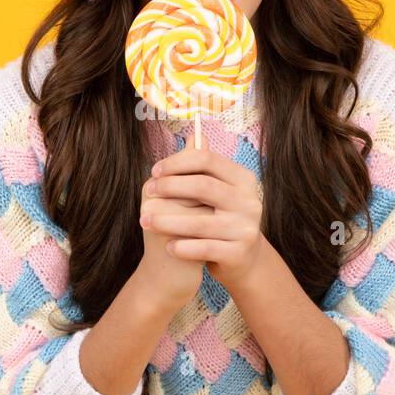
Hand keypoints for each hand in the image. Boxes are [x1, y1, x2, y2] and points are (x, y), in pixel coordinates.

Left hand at [142, 146, 263, 292]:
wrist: (244, 259)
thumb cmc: (222, 218)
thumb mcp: (218, 191)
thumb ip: (205, 167)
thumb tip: (193, 135)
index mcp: (243, 180)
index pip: (207, 160)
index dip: (177, 163)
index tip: (154, 171)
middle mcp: (249, 201)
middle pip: (203, 186)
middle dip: (170, 188)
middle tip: (148, 192)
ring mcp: (246, 228)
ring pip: (199, 221)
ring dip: (166, 221)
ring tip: (145, 220)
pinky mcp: (239, 253)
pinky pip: (204, 248)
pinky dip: (183, 247)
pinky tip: (168, 246)